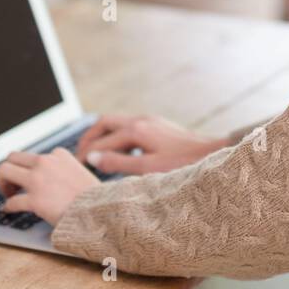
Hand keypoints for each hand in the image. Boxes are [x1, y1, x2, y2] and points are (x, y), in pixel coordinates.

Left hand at [0, 149, 98, 225]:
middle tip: (10, 184)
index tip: (27, 178)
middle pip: (12, 157)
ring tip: (7, 194)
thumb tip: (52, 180)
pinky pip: (11, 201)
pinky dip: (8, 206)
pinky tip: (8, 211)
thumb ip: (63, 171)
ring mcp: (38, 180)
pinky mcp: (34, 200)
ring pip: (4, 171)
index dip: (27, 168)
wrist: (100, 211)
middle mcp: (45, 162)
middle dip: (8, 170)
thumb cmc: (94, 197)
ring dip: (2, 183)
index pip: (34, 156)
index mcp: (58, 155)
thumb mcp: (80, 173)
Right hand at [74, 113, 228, 175]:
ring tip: (97, 153)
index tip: (76, 164)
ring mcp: (152, 120)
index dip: (87, 153)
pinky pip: (131, 126)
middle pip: (106, 122)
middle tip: (80, 153)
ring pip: (119, 122)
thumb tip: (93, 158)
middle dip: (90, 136)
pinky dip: (119, 136)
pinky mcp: (159, 125)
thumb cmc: (183, 164)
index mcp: (136, 129)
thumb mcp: (147, 168)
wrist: (212, 153)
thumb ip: (118, 163)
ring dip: (105, 135)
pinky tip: (122, 152)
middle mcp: (142, 120)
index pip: (102, 140)